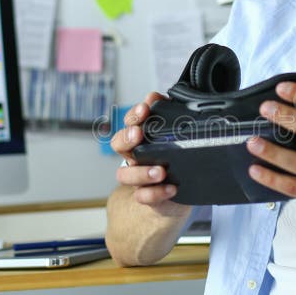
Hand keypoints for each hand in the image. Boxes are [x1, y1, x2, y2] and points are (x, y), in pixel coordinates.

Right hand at [111, 92, 185, 213]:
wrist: (176, 197)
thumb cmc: (175, 163)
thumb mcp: (175, 138)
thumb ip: (168, 116)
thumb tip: (159, 97)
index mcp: (141, 140)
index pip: (130, 122)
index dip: (134, 114)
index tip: (145, 108)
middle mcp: (135, 157)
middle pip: (118, 144)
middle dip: (127, 137)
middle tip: (139, 134)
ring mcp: (138, 178)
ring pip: (123, 174)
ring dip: (141, 171)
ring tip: (160, 171)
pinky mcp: (146, 197)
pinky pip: (142, 197)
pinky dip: (155, 193)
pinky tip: (171, 188)